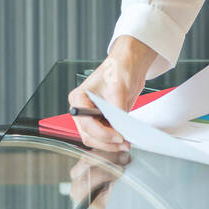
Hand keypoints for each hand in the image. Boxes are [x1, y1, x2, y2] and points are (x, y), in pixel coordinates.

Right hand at [68, 36, 156, 151]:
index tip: (118, 136)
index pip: (86, 123)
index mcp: (79, 99)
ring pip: (96, 139)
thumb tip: (120, 127)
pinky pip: (105, 136)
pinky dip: (114, 140)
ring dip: (110, 144)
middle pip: (89, 135)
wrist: (129, 65)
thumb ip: (117, 108)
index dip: (102, 133)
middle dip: (106, 142)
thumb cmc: (118, 68)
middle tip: (124, 143)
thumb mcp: (118, 87)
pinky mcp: (103, 120)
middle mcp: (82, 109)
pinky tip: (125, 138)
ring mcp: (92, 116)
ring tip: (126, 143)